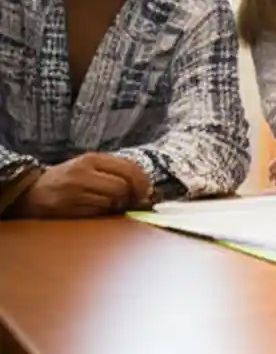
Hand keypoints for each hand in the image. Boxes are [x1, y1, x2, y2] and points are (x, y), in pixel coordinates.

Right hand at [11, 153, 151, 218]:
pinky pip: (96, 214)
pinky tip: (94, 210)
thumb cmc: (68, 179)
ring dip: (115, 206)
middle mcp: (81, 173)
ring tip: (107, 203)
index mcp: (91, 158)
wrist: (30, 191)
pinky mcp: (65, 209)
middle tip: (130, 201)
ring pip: (110, 202)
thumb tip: (146, 189)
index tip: (146, 192)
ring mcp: (72, 192)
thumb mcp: (89, 166)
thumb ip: (115, 171)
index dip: (143, 183)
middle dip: (130, 197)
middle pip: (122, 187)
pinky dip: (101, 214)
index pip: (129, 169)